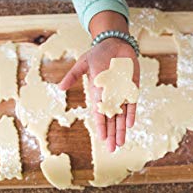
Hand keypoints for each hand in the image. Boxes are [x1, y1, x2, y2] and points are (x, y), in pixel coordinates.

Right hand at [59, 37, 139, 151]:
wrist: (114, 43)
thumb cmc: (97, 54)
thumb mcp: (83, 64)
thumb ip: (73, 76)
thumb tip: (60, 87)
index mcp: (97, 93)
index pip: (99, 114)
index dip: (101, 126)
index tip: (102, 139)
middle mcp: (110, 97)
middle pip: (111, 119)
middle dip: (112, 134)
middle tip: (112, 149)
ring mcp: (122, 93)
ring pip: (121, 116)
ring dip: (121, 129)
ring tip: (121, 143)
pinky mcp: (132, 88)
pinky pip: (132, 104)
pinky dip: (131, 114)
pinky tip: (129, 125)